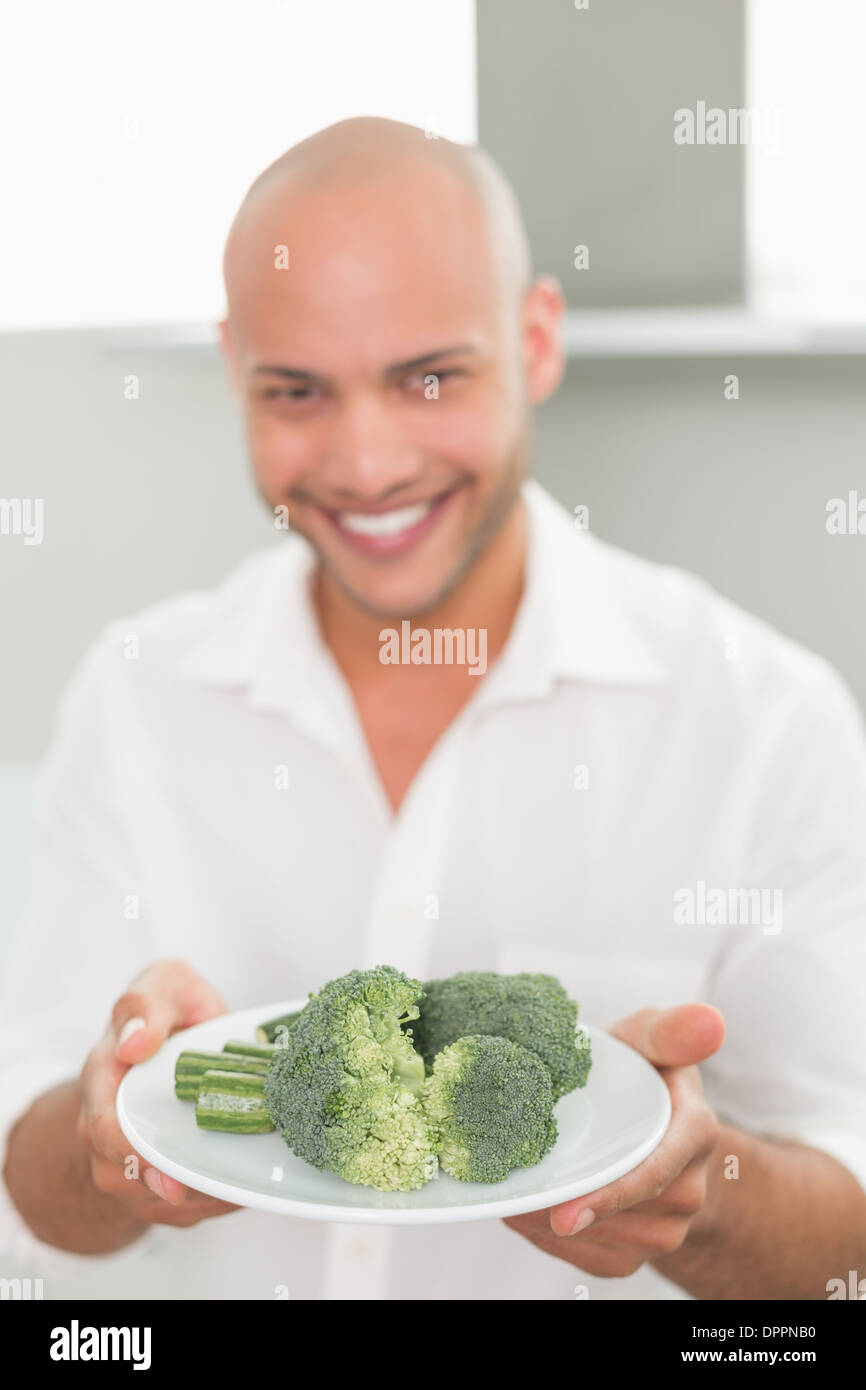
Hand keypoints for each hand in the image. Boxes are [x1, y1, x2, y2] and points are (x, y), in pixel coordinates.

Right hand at [78, 957, 242, 1226]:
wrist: (170, 1039)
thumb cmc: (170, 1009)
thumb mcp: (162, 985)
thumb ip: (144, 1005)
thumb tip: (134, 1042)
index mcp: (103, 1079)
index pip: (103, 1128)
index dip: (131, 1153)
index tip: (167, 1168)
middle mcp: (106, 1125)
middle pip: (124, 1175)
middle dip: (168, 1187)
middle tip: (215, 1189)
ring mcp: (128, 1156)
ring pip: (152, 1200)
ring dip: (194, 1200)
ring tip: (237, 1188)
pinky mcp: (156, 1177)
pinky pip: (176, 1208)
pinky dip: (208, 1204)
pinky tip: (239, 1190)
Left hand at [502, 1002, 724, 1277]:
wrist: (656, 1124)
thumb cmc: (646, 1070)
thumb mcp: (653, 1038)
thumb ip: (672, 1030)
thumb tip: (710, 1020)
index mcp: (696, 1132)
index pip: (656, 1172)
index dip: (612, 1196)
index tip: (565, 1216)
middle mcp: (688, 1189)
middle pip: (623, 1213)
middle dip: (565, 1210)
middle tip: (506, 1195)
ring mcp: (668, 1228)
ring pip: (604, 1242)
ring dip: (552, 1228)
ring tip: (510, 1197)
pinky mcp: (641, 1252)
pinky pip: (595, 1260)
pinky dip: (554, 1244)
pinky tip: (527, 1216)